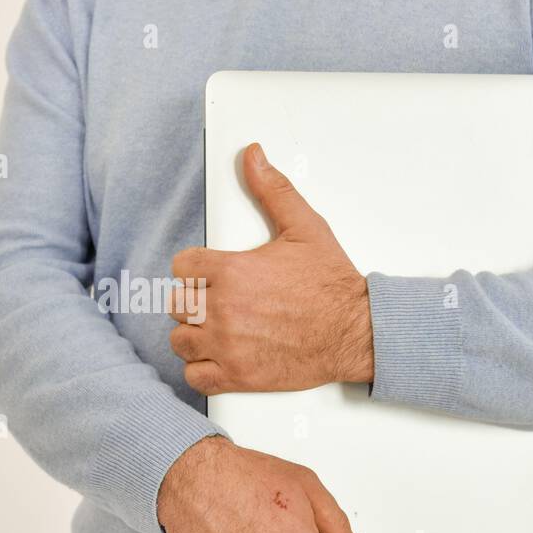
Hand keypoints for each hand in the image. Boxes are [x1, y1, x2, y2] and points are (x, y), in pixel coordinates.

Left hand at [170, 142, 373, 395]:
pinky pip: (195, 375)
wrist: (355, 331)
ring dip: (194, 334)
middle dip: (194, 300)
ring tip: (217, 328)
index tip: (209, 273)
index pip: (182, 266)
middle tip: (218, 301)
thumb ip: (273, 190)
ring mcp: (227, 345)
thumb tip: (252, 157)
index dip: (195, 268)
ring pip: (180, 340)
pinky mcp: (236, 375)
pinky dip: (202, 368)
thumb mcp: (304, 227)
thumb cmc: (331, 285)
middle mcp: (222, 309)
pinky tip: (218, 356)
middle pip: (177, 303)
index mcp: (232, 271)